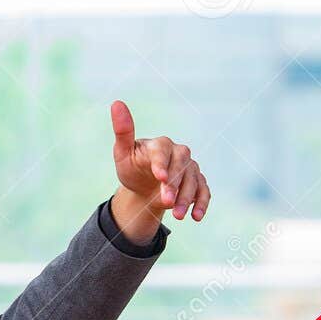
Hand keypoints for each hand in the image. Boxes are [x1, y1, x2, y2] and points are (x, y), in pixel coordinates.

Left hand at [110, 99, 209, 228]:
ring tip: (177, 215)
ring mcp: (190, 167)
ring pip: (194, 180)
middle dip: (174, 185)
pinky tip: (196, 216)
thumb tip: (117, 103)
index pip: (163, 152)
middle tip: (165, 201)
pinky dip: (202, 203)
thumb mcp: (122, 152)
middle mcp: (179, 153)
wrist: (143, 184)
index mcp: (160, 144)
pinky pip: (204, 190)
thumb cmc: (132, 165)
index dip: (162, 164)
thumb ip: (123, 131)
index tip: (159, 177)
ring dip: (187, 198)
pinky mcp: (197, 181)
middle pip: (181, 167)